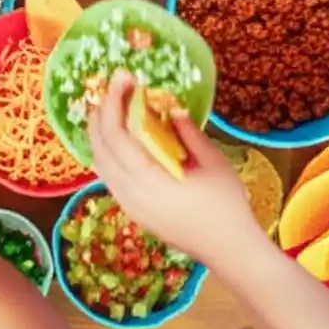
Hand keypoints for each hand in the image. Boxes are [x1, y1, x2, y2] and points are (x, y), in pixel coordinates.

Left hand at [84, 70, 262, 263]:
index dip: (112, 102)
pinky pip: (109, 176)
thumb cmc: (226, 207)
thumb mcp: (212, 163)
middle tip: (110, 89)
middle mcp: (128, 194)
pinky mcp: (132, 211)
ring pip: (99, 163)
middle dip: (99, 114)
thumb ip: (187, 133)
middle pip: (98, 148)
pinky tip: (121, 138)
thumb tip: (170, 108)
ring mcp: (127, 205)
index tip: (120, 77)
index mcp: (146, 181)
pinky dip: (108, 152)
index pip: (115, 135)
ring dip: (100, 133)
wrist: (229, 251)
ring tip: (111, 108)